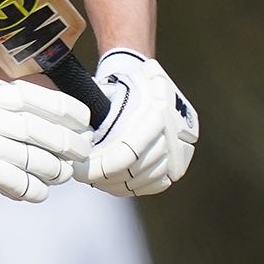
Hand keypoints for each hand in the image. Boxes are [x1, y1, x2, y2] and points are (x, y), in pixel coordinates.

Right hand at [0, 75, 91, 203]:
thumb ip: (5, 99)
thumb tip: (44, 110)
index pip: (36, 99)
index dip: (64, 109)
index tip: (85, 120)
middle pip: (36, 130)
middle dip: (65, 142)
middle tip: (83, 151)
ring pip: (27, 156)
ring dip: (51, 168)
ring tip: (63, 174)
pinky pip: (7, 179)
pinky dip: (28, 188)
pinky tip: (41, 193)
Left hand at [77, 49, 197, 196]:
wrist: (146, 77)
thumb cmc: (121, 84)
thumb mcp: (106, 92)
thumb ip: (96, 120)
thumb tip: (80, 145)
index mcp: (155, 111)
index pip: (125, 156)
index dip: (100, 169)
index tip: (81, 171)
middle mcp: (173, 129)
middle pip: (136, 171)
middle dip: (106, 178)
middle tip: (86, 176)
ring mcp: (182, 144)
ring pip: (148, 179)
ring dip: (120, 184)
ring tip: (99, 179)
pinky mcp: (183, 156)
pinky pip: (161, 181)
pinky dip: (139, 186)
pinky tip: (120, 183)